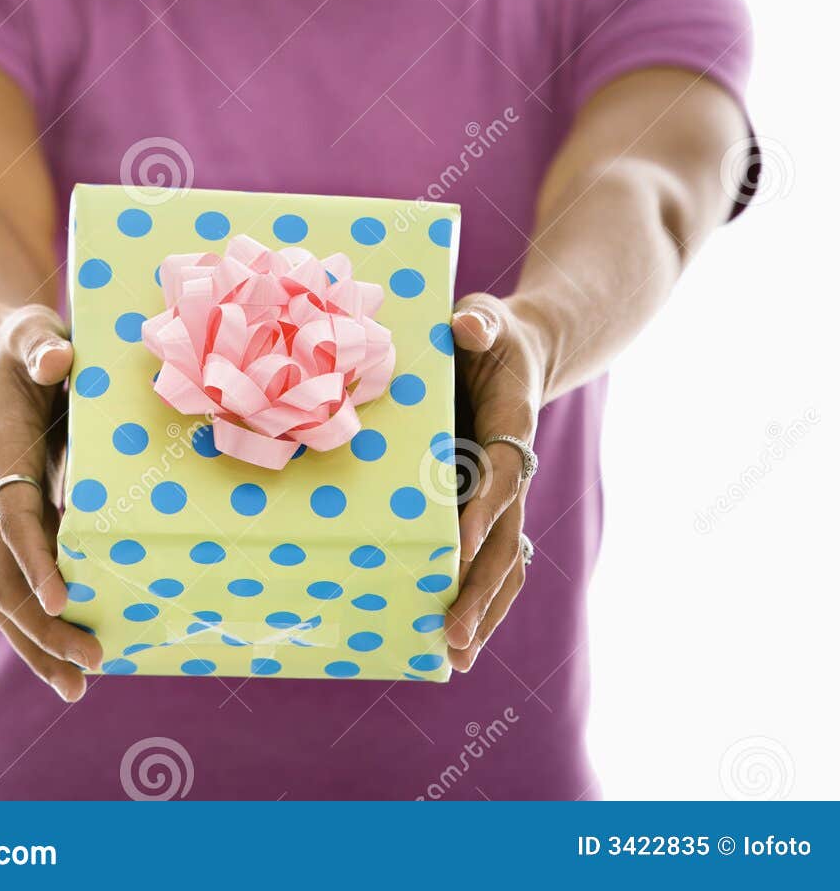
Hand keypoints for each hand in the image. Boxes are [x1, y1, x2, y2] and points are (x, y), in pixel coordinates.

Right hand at [0, 304, 103, 701]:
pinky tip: (83, 653)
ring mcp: (14, 514)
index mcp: (3, 454)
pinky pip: (31, 582)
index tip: (65, 596)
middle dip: (43, 628)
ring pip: (11, 594)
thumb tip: (56, 362)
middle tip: (89, 666)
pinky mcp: (31, 520)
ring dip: (41, 642)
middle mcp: (1, 494)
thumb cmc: (22, 345)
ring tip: (80, 684)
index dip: (36, 558)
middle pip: (7, 579)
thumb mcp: (31, 333)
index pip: (15, 517)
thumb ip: (40, 347)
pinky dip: (51, 621)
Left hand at [443, 291, 550, 672]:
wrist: (520, 350)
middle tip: (453, 633)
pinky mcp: (488, 503)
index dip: (482, 510)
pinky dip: (478, 598)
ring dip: (483, 608)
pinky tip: (451, 637)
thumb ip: (480, 322)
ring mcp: (503, 493)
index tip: (459, 546)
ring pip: (505, 561)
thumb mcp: (486, 317)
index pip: (499, 475)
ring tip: (454, 655)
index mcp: (513, 425)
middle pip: (506, 538)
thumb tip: (469, 327)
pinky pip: (491, 557)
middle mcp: (513, 469)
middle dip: (481, 588)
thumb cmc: (492, 333)